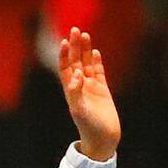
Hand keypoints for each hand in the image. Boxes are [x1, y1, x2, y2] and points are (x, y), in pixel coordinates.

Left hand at [60, 27, 120, 161]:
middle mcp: (79, 87)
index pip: (65, 68)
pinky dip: (96, 62)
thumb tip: (75, 74)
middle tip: (74, 29)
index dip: (64, 55)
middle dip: (74, 46)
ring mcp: (91, 88)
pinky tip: (95, 52)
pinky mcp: (103, 90)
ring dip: (85, 50)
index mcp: (70, 91)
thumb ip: (76, 92)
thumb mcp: (79, 110)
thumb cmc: (89, 127)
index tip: (64, 41)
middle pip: (75, 62)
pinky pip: (98, 72)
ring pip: (87, 64)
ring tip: (84, 34)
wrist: (103, 138)